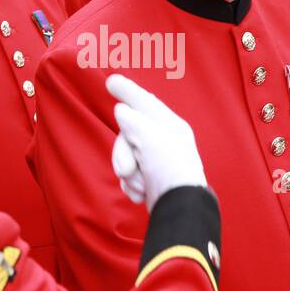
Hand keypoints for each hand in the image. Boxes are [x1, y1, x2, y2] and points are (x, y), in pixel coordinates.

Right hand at [106, 74, 206, 209]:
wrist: (179, 208)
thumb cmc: (169, 168)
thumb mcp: (149, 136)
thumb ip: (131, 120)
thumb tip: (122, 113)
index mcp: (170, 125)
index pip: (144, 101)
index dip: (127, 90)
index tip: (111, 81)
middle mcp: (164, 141)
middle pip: (127, 134)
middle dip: (123, 153)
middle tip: (127, 169)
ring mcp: (157, 162)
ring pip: (125, 157)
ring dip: (129, 173)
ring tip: (141, 184)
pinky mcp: (151, 181)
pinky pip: (129, 177)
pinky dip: (132, 186)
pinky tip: (143, 194)